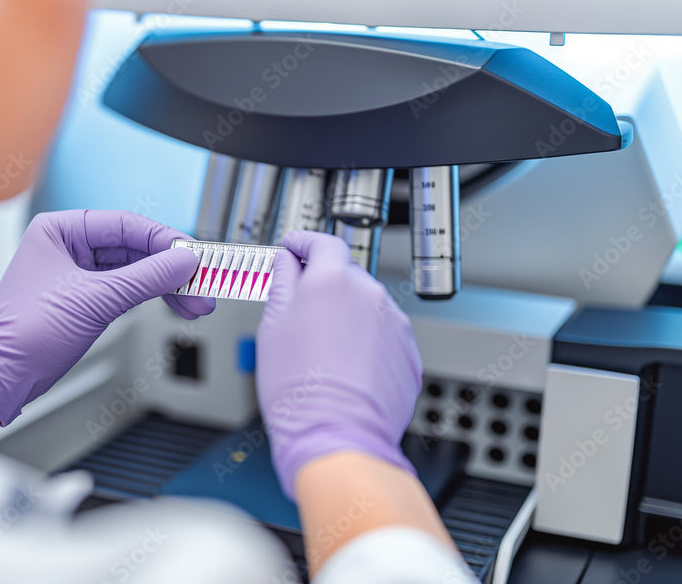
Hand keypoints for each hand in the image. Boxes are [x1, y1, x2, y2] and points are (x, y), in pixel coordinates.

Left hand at [0, 210, 213, 425]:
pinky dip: (151, 298)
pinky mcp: (84, 299)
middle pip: (133, 248)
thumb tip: (184, 262)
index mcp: (60, 230)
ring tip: (195, 303)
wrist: (1, 378)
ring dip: (165, 287)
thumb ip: (146, 278)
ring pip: (133, 271)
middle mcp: (67, 247)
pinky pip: (126, 290)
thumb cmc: (24, 334)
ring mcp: (76, 274)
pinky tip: (174, 304)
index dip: (164, 240)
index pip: (125, 225)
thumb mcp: (96, 300)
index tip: (193, 255)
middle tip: (200, 282)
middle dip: (169, 268)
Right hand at [257, 231, 422, 499]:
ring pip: (366, 309)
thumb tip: (285, 264)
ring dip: (347, 318)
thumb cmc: (299, 390)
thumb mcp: (273, 327)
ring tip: (322, 353)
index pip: (322, 243)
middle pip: (346, 276)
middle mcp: (370, 295)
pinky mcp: (408, 355)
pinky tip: (345, 370)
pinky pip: (384, 338)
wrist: (335, 438)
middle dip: (324, 287)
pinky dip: (367, 345)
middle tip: (300, 312)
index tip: (293, 248)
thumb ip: (282, 284)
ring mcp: (395, 325)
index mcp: (333, 280)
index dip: (304, 243)